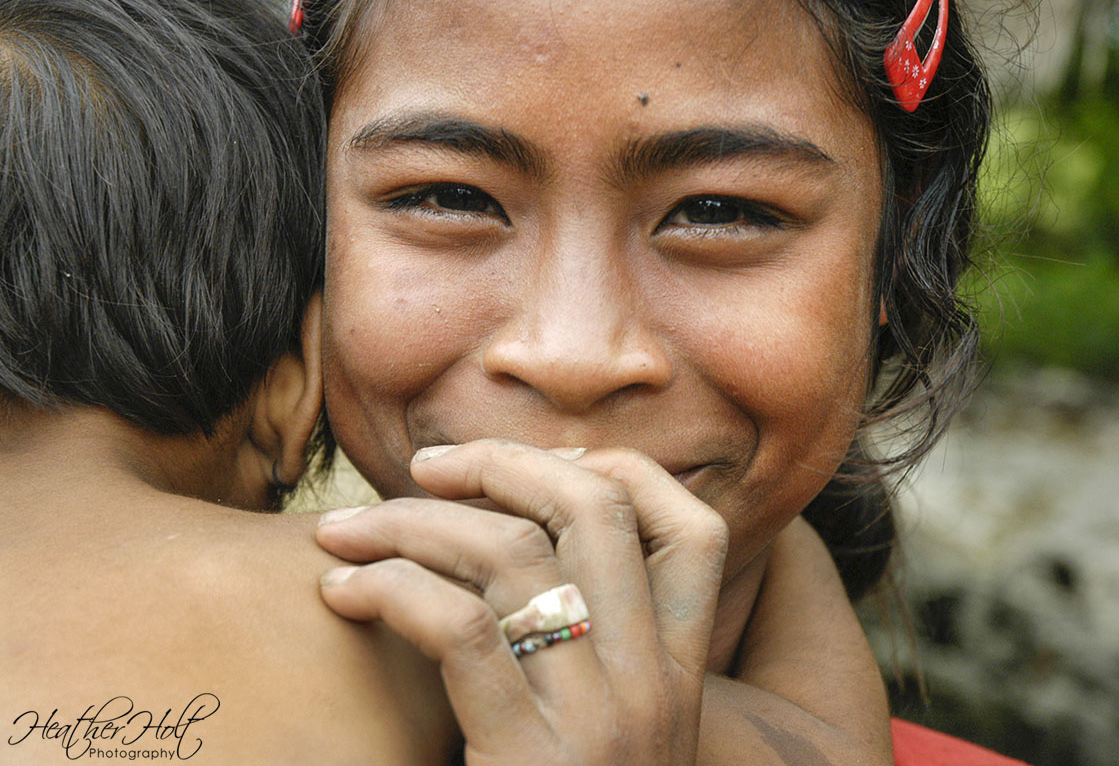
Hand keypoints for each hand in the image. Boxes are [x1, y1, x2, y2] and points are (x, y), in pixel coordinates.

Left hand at [315, 439, 728, 765]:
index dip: (617, 470)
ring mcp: (597, 724)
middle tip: (424, 468)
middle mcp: (653, 688)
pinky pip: (458, 627)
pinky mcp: (526, 760)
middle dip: (501, 464)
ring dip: (410, 523)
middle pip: (595, 512)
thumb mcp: (607, 732)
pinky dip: (389, 590)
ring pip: (511, 555)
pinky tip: (339, 597)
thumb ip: (590, 649)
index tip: (531, 466)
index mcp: (681, 676)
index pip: (696, 531)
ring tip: (342, 532)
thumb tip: (512, 540)